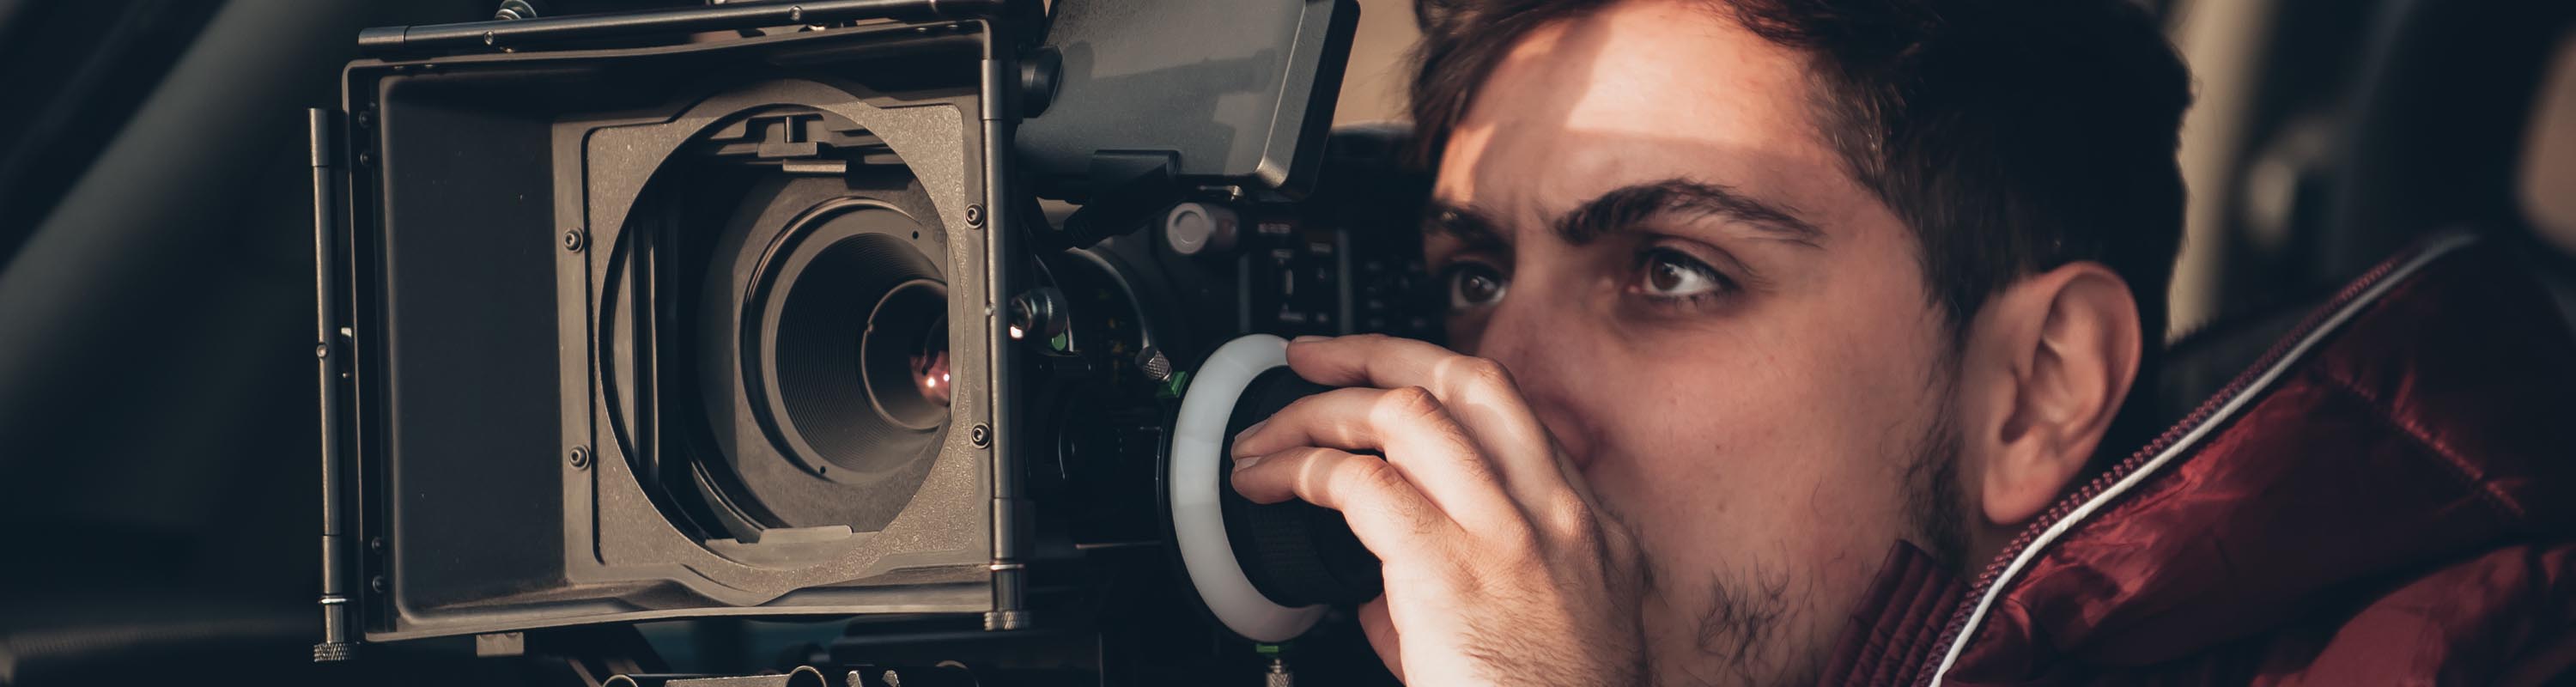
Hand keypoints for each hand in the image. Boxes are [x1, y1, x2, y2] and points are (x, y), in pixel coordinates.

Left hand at [1229, 334, 1647, 685]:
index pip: (1510, 419)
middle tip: (1318, 357)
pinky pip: (1358, 481)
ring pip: (1408, 410)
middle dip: (1381, 352)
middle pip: (1469, 382)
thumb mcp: (1529, 645)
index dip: (1434, 387)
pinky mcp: (1449, 566)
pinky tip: (1265, 481)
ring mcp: (1509, 534)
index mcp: (1588, 533)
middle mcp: (1559, 517)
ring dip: (1322, 408)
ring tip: (1269, 431)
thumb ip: (1458, 601)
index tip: (1384, 386)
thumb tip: (1382, 595)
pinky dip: (1297, 469)